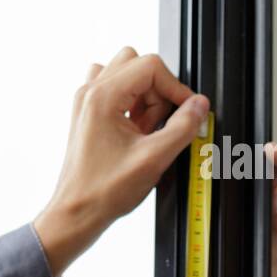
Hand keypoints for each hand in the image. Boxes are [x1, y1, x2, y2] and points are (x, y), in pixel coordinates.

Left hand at [35, 47, 208, 276]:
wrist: (77, 212)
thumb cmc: (103, 190)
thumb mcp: (154, 159)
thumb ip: (182, 127)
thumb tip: (199, 106)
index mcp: (102, 97)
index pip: (151, 66)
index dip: (176, 87)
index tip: (187, 110)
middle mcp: (91, 93)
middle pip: (138, 65)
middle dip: (159, 91)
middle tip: (162, 122)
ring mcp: (87, 102)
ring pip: (127, 75)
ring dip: (145, 96)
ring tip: (146, 129)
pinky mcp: (90, 114)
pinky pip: (116, 91)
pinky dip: (131, 104)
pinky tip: (136, 131)